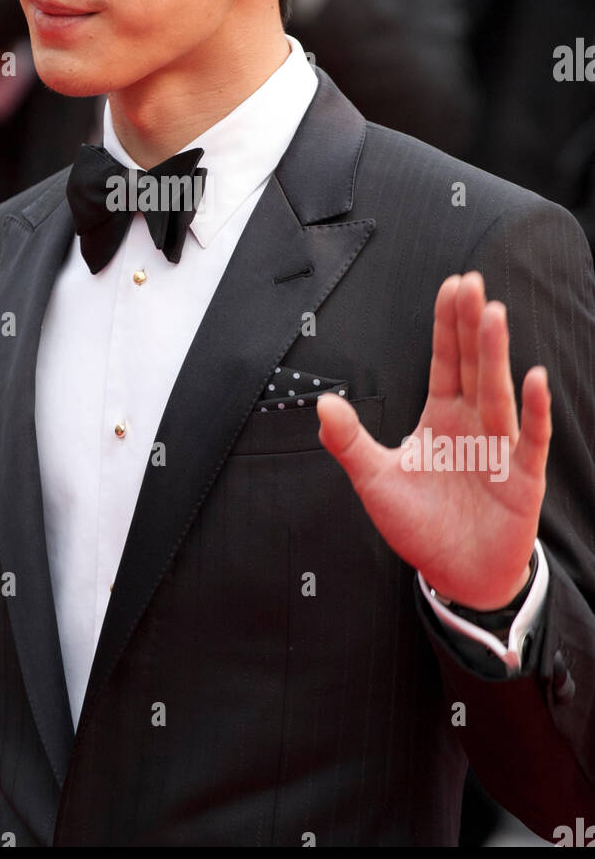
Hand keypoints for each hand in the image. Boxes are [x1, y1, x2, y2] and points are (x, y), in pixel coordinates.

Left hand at [316, 271, 549, 609]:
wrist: (457, 575)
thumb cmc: (422, 525)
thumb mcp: (375, 480)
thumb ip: (349, 442)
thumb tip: (324, 403)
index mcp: (443, 417)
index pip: (447, 361)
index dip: (447, 325)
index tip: (452, 285)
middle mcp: (475, 424)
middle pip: (473, 365)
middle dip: (471, 325)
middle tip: (472, 283)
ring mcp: (500, 448)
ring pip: (497, 392)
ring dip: (495, 355)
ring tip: (492, 315)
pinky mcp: (521, 479)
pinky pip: (530, 439)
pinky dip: (533, 410)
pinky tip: (534, 379)